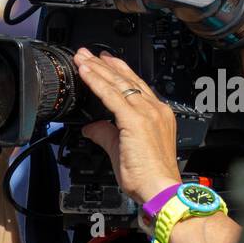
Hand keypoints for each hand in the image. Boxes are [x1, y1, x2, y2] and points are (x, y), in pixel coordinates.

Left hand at [72, 47, 181, 203]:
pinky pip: (111, 95)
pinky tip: (85, 73)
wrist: (160, 189)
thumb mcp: (123, 150)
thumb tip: (91, 127)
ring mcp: (147, 112)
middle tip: (89, 53)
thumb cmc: (150, 176)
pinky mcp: (135, 119)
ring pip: (118, 83)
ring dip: (98, 69)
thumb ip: (106, 135)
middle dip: (105, 64)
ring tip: (83, 58)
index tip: (107, 62)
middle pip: (126, 80)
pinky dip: (97, 81)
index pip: (136, 86)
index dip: (119, 72)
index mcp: (158, 115)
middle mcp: (155, 109)